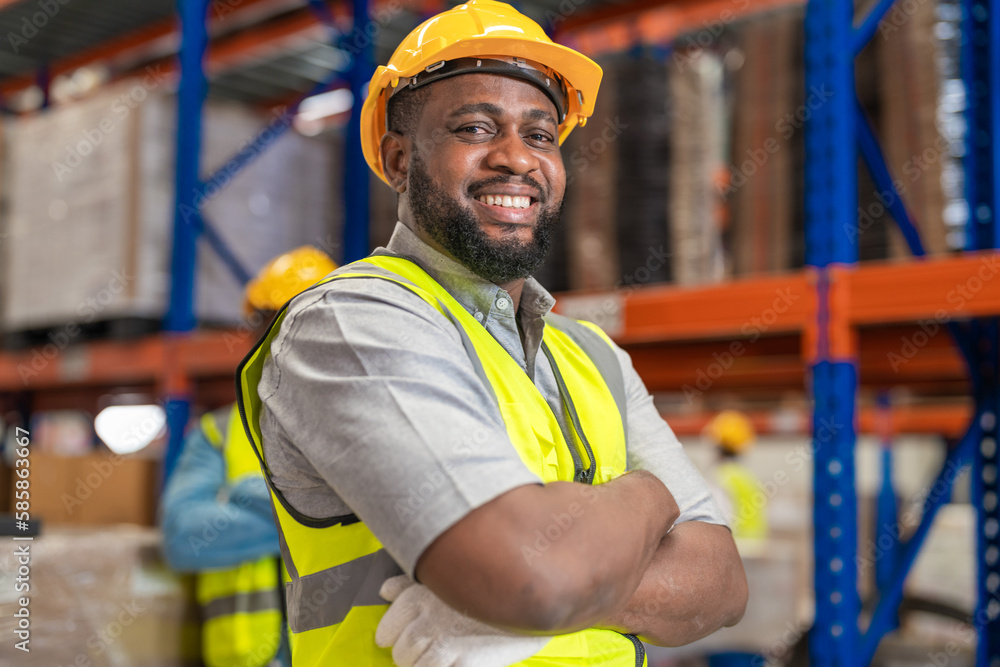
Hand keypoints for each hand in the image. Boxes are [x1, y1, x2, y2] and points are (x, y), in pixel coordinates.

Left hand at [375, 575, 550, 666]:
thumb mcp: (446, 578)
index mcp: (418, 597)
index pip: (387, 630)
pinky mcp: (465, 664)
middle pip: (401, 653)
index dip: (395, 637)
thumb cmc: (486, 587)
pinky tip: (454, 662)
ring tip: (442, 658)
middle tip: (429, 650)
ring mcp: (445, 645)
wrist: (531, 600)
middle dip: (410, 656)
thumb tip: (385, 590)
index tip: (408, 639)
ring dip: (424, 666)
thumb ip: (411, 584)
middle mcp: (427, 621)